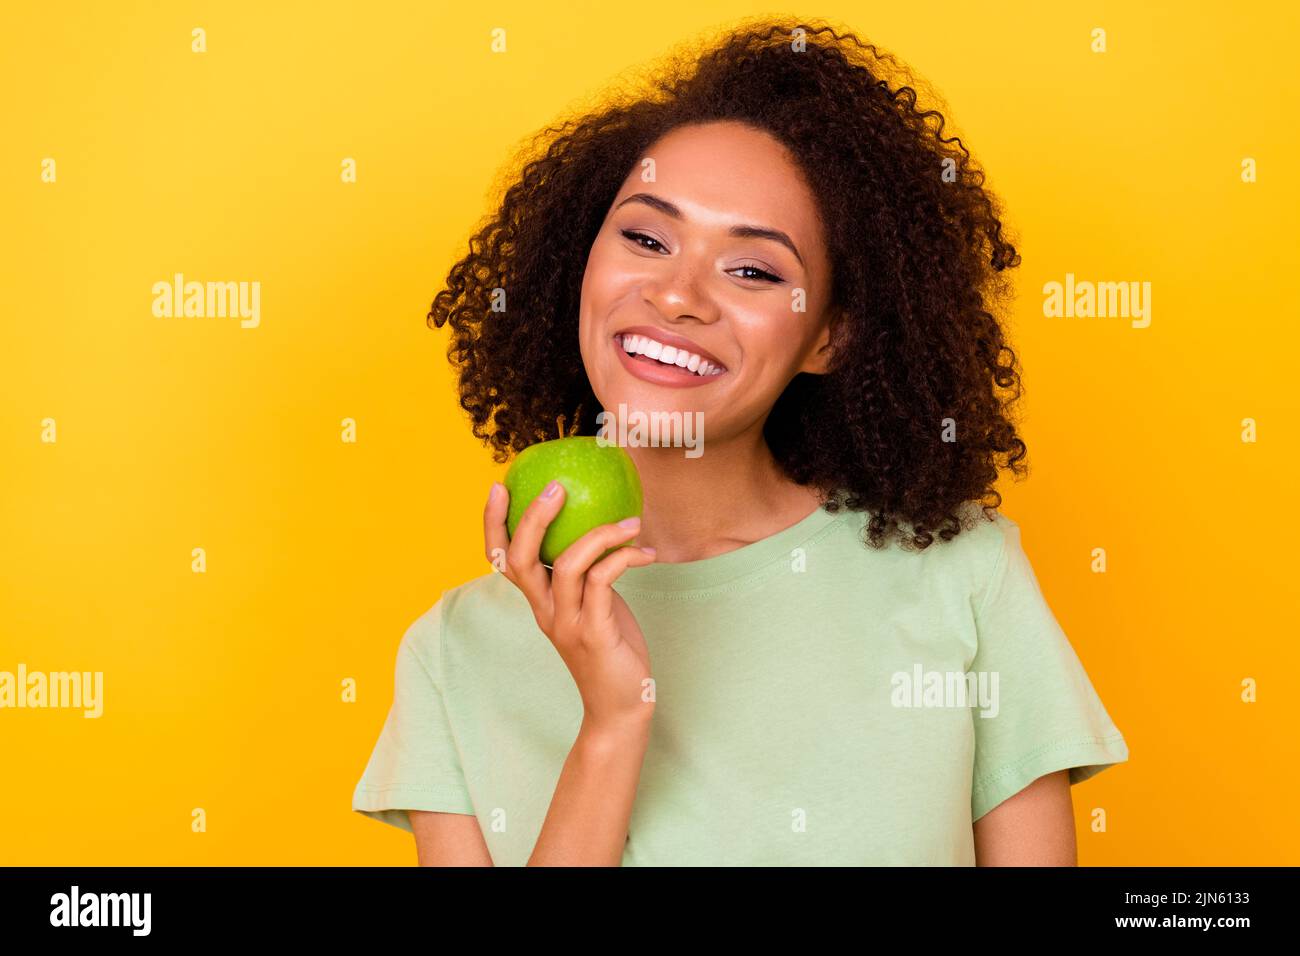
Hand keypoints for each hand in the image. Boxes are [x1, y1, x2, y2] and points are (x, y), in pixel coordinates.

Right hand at [484, 480, 657, 730]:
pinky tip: (646, 552)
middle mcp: (546, 612)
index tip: (499, 487)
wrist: (621, 707)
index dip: (493, 524)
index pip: (502, 560)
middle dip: (533, 518)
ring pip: (567, 565)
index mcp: (539, 603)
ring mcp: (568, 624)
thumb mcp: (593, 605)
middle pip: (522, 559)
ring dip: (600, 533)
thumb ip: (587, 573)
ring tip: (630, 521)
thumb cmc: (611, 650)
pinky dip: (624, 558)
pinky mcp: (595, 634)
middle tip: (556, 487)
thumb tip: (601, 524)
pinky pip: (604, 581)